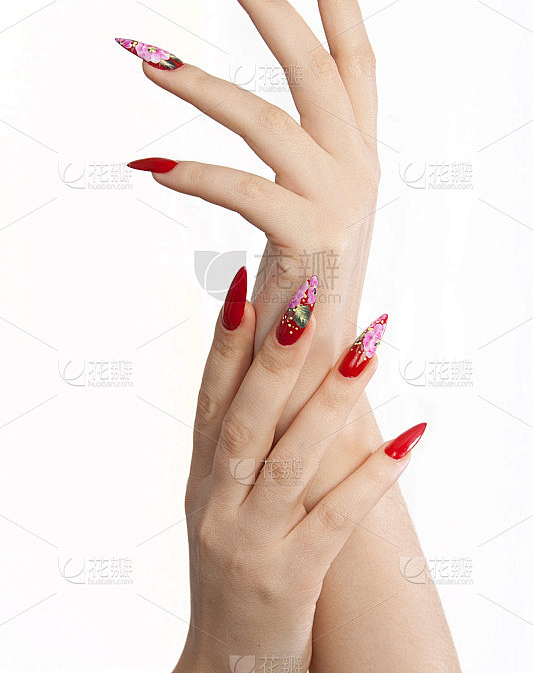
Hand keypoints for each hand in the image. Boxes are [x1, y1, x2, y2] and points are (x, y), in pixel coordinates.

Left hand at [119, 0, 379, 417]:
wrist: (323, 365)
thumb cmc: (309, 280)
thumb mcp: (318, 202)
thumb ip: (307, 152)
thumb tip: (274, 115)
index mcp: (360, 149)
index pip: (355, 53)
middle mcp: (359, 164)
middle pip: (317, 63)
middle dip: (269, 1)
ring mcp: (340, 199)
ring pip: (268, 117)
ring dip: (199, 83)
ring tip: (141, 55)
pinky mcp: (309, 237)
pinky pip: (242, 187)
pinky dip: (192, 174)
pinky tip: (145, 168)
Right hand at [174, 278, 424, 670]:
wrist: (227, 661)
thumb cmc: (233, 565)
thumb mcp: (219, 502)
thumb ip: (238, 443)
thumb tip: (272, 368)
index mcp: (201, 478)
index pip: (209, 398)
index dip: (224, 342)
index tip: (243, 284)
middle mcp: (217, 504)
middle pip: (245, 422)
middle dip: (275, 359)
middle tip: (305, 299)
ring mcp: (251, 542)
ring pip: (291, 462)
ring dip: (330, 402)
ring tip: (368, 348)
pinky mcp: (292, 578)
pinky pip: (336, 519)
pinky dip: (371, 476)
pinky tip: (408, 438)